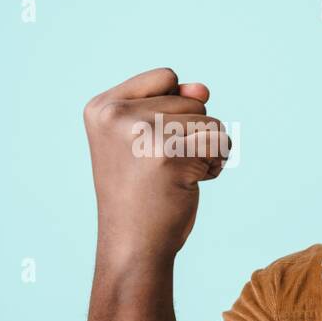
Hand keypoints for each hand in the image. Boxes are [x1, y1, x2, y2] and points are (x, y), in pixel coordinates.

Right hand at [83, 67, 229, 263]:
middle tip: (165, 168)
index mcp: (102, 106)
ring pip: (211, 121)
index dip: (177, 109)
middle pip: (192, 100)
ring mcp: (140, 132)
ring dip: (208, 151)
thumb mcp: (148, 139)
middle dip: (193, 135)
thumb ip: (174, 105)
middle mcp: (115, 114)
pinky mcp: (168, 153)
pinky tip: (192, 182)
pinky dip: (217, 164)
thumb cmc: (143, 193)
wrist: (133, 243)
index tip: (152, 143)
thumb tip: (202, 88)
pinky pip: (220, 142)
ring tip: (178, 175)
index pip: (166, 77)